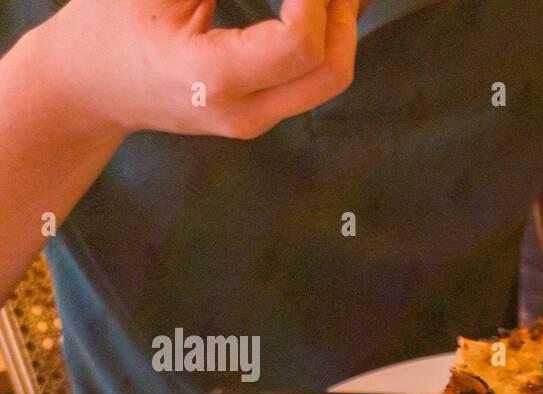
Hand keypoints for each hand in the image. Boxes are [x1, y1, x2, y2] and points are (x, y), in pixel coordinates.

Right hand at [40, 0, 359, 139]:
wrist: (90, 86)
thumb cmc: (110, 26)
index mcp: (213, 79)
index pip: (298, 44)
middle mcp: (242, 112)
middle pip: (330, 71)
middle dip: (341, 13)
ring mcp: (254, 121)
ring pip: (328, 81)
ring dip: (339, 27)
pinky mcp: (258, 115)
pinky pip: (310, 81)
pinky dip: (323, 40)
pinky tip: (315, 6)